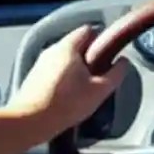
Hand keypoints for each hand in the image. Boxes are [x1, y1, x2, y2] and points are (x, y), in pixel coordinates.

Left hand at [8, 26, 129, 133]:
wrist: (29, 122)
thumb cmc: (64, 105)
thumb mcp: (99, 91)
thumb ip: (115, 74)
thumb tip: (123, 62)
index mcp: (68, 47)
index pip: (89, 30)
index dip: (102, 41)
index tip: (109, 56)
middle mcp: (52, 50)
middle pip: (77, 45)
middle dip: (90, 58)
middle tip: (98, 77)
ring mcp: (40, 63)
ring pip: (65, 59)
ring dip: (76, 70)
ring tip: (83, 90)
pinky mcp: (33, 77)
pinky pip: (54, 71)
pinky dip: (63, 80)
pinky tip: (68, 97)